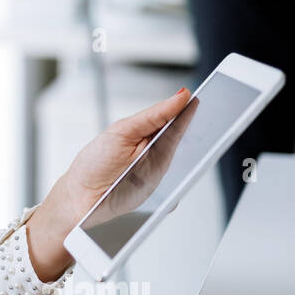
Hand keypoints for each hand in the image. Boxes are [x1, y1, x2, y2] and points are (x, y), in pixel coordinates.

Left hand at [25, 88, 190, 279]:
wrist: (79, 198)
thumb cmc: (95, 163)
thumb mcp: (122, 131)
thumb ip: (153, 116)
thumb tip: (181, 95)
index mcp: (149, 132)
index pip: (178, 118)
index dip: (193, 109)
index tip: (206, 98)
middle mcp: (159, 153)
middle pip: (189, 140)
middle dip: (203, 129)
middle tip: (215, 116)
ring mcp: (161, 174)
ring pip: (189, 163)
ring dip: (198, 154)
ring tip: (205, 139)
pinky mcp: (161, 195)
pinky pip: (180, 189)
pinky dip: (185, 182)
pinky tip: (190, 170)